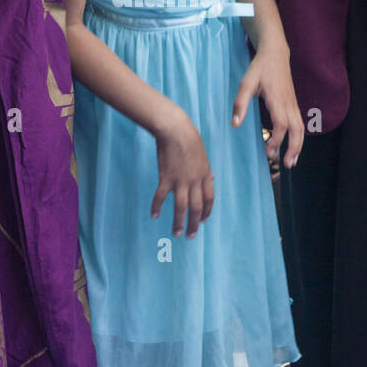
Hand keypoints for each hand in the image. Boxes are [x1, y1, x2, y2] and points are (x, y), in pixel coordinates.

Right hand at [151, 109, 214, 238]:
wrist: (175, 129)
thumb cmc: (188, 138)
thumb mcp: (202, 154)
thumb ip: (206, 169)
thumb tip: (212, 177)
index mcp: (205, 174)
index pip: (209, 198)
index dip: (207, 211)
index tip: (203, 221)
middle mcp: (195, 180)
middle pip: (197, 207)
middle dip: (194, 223)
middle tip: (191, 236)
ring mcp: (180, 180)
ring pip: (181, 207)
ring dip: (179, 222)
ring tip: (176, 233)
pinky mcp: (166, 178)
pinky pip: (161, 196)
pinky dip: (157, 207)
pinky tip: (154, 215)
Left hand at [232, 43, 303, 169]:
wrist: (276, 54)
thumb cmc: (260, 68)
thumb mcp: (246, 83)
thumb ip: (240, 103)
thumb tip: (235, 124)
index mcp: (277, 99)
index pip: (281, 124)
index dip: (277, 140)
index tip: (268, 151)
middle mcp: (289, 103)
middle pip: (297, 130)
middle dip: (294, 149)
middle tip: (287, 165)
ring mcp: (293, 104)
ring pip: (301, 128)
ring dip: (298, 146)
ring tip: (291, 161)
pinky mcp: (294, 104)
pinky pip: (300, 124)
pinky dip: (298, 138)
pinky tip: (293, 147)